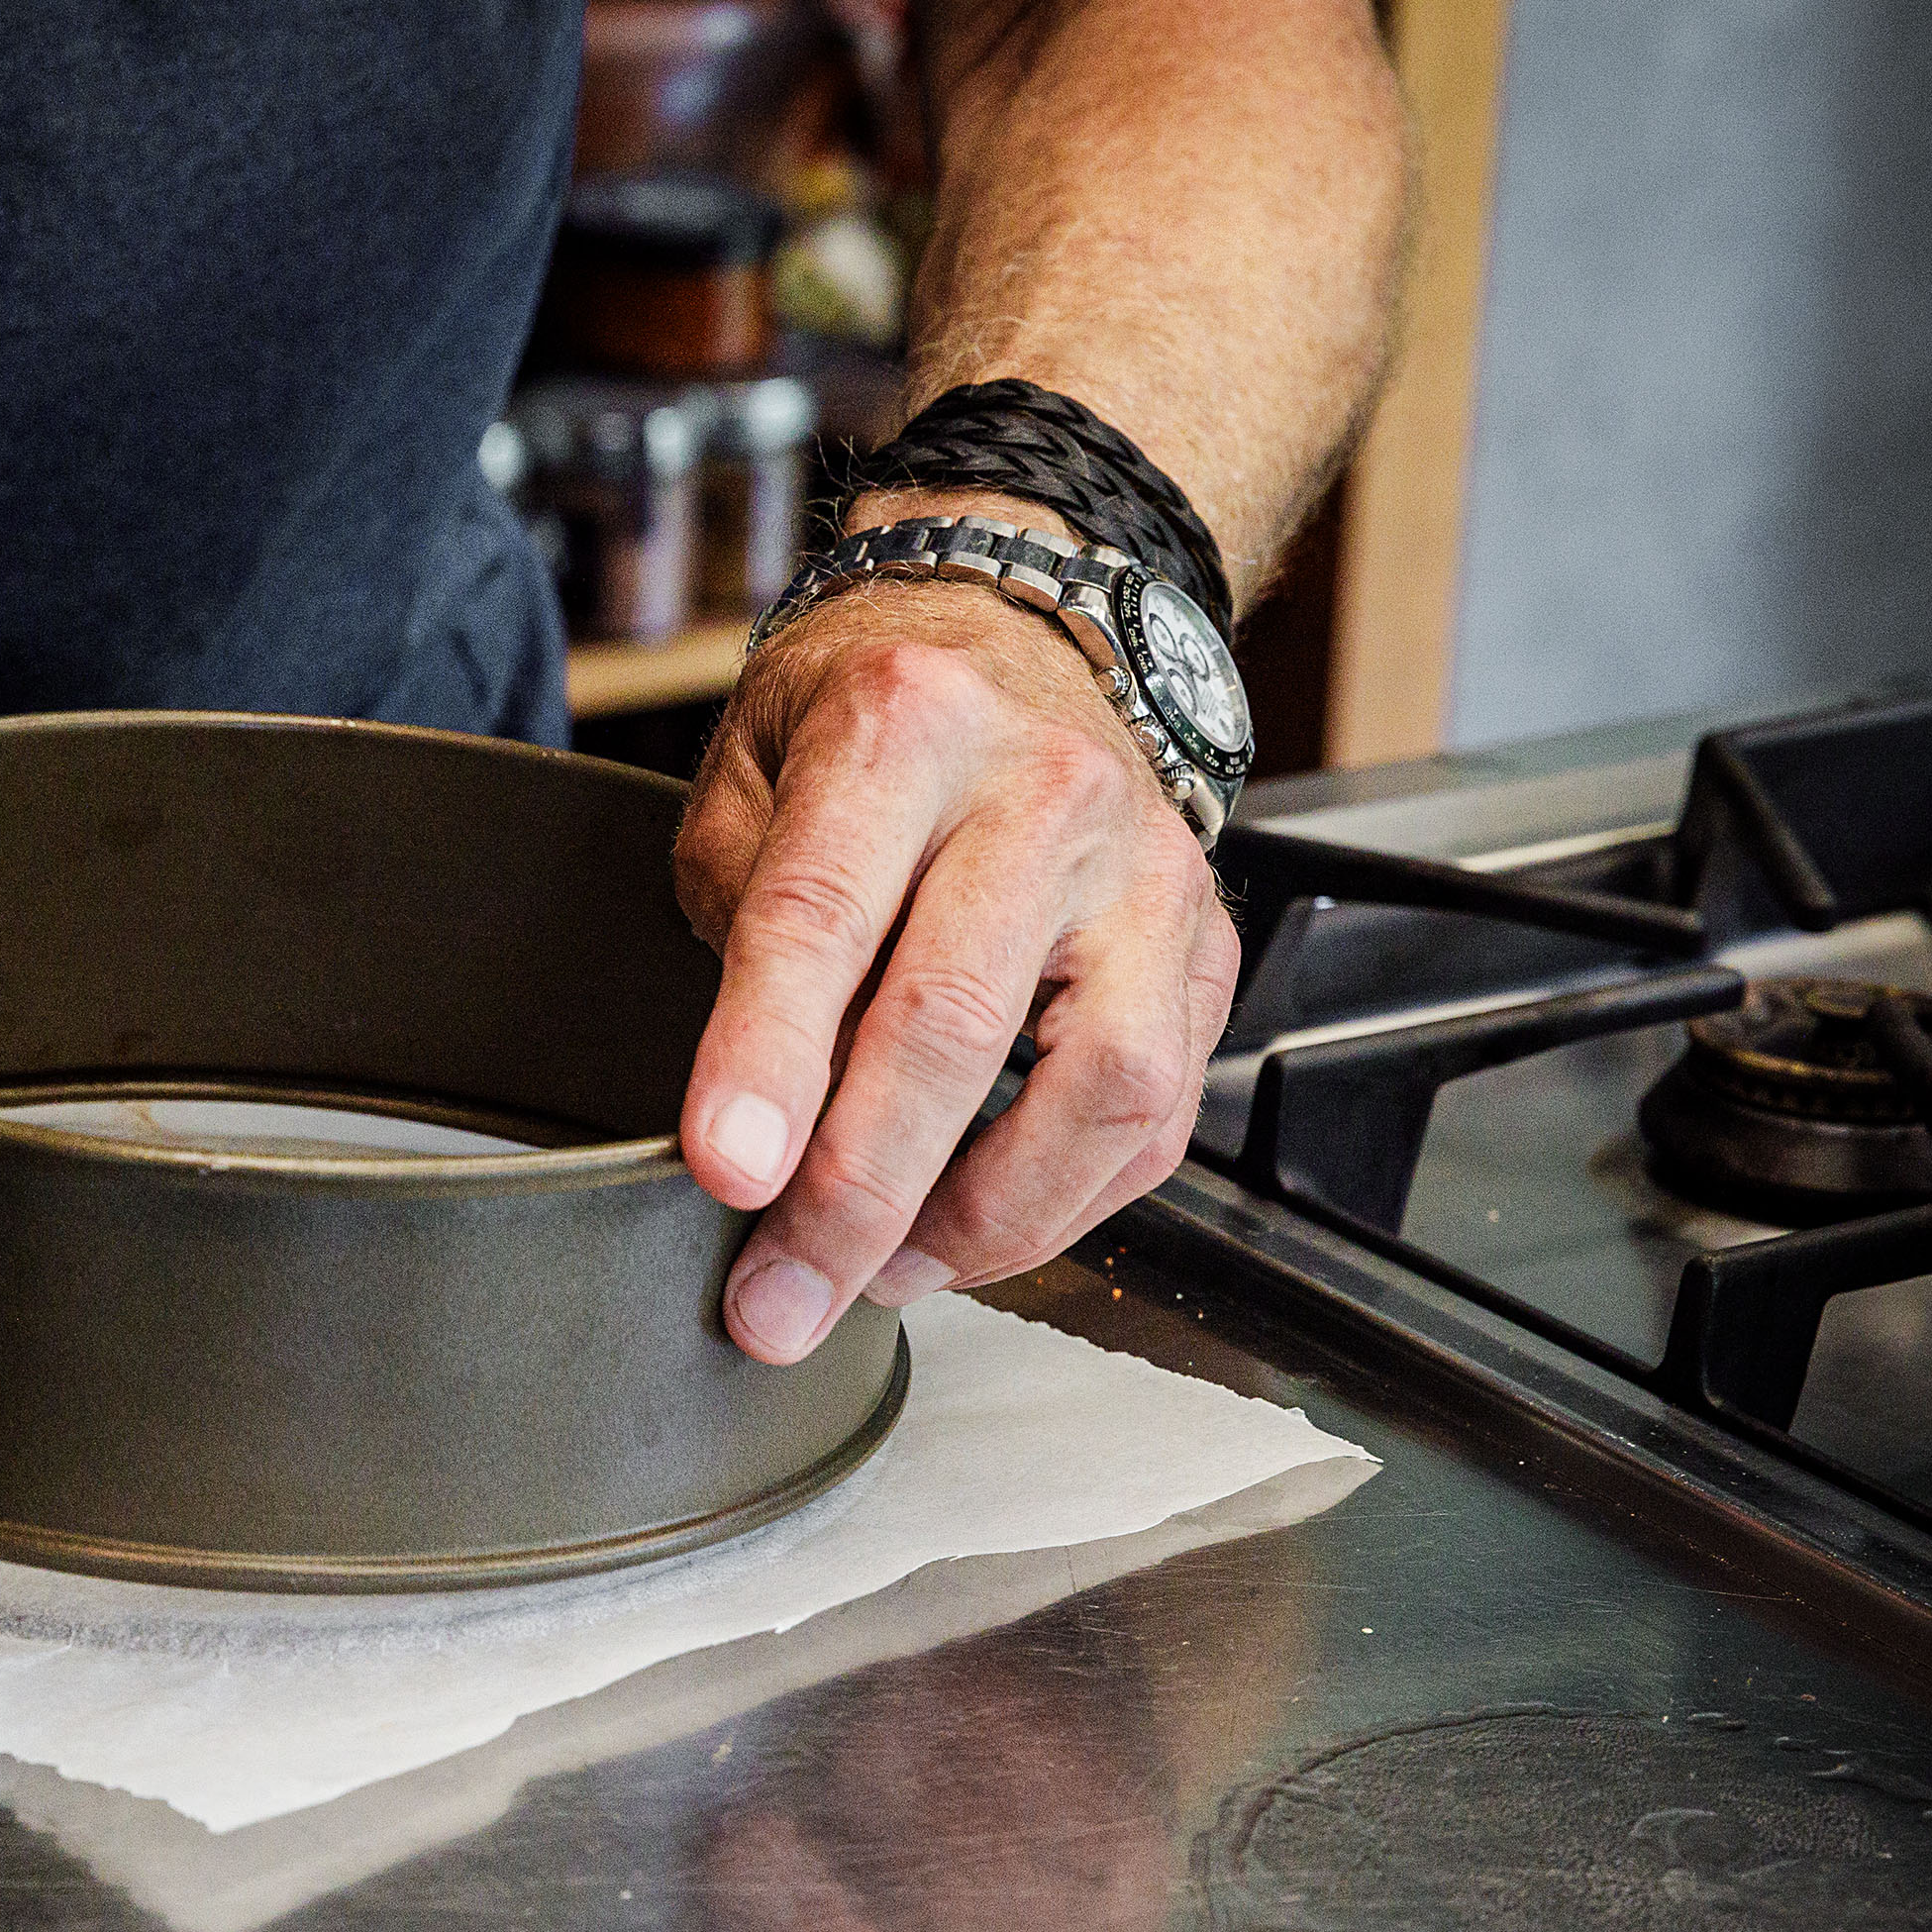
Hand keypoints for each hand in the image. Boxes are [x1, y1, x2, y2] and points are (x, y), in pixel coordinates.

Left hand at [673, 563, 1238, 1364]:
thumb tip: (751, 1107)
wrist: (1024, 632)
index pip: (824, 914)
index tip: (726, 1173)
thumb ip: (735, 915)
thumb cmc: (869, 713)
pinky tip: (965, 1231)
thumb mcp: (750, 766)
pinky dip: (1057, 1206)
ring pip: (1095, 1091)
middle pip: (954, 1023)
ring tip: (876, 1274)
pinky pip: (1152, 1121)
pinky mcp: (1205, 951)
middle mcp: (1042, 794)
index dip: (770, 1057)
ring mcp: (1144, 876)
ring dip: (977, 1222)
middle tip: (776, 1299)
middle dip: (855, 1192)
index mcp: (902, 729)